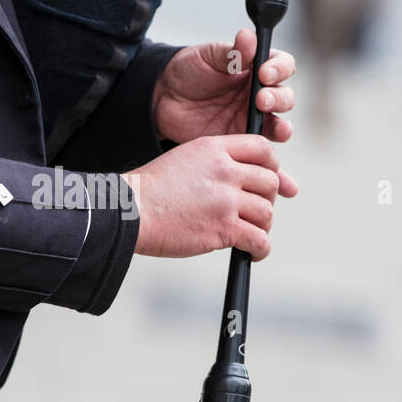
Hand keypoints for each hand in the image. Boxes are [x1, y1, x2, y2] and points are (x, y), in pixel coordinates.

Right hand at [120, 134, 297, 261]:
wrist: (130, 212)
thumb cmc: (152, 191)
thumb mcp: (185, 159)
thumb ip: (215, 162)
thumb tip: (242, 179)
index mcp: (214, 149)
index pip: (262, 148)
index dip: (271, 165)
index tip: (266, 179)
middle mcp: (224, 171)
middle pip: (270, 182)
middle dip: (267, 199)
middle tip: (255, 211)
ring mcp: (226, 200)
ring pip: (267, 212)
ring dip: (263, 226)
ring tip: (250, 233)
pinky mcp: (224, 228)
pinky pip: (259, 240)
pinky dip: (260, 250)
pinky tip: (252, 253)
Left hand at [152, 28, 296, 144]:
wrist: (164, 100)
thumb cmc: (188, 72)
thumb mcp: (207, 56)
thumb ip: (231, 52)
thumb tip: (249, 36)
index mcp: (256, 68)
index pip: (282, 66)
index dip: (280, 69)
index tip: (264, 73)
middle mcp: (259, 93)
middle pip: (285, 96)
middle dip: (278, 98)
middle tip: (260, 98)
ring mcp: (252, 118)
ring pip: (279, 124)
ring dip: (281, 125)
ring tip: (274, 127)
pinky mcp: (241, 139)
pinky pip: (261, 149)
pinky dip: (269, 155)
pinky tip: (268, 157)